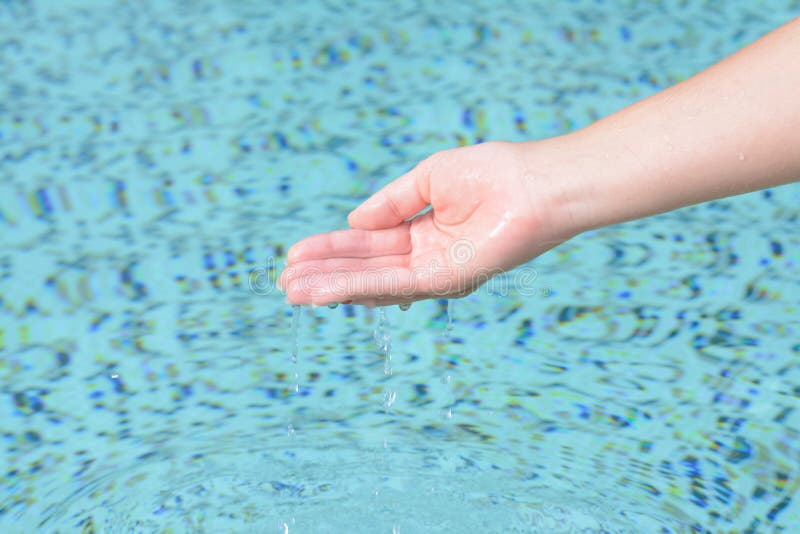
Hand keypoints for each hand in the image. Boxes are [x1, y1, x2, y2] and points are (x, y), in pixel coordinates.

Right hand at [278, 138, 584, 305]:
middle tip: (283, 283)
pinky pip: (395, 285)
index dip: (332, 249)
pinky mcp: (448, 281)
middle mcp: (426, 258)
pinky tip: (326, 288)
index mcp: (421, 233)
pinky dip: (359, 286)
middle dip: (324, 275)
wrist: (534, 182)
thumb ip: (390, 204)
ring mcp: (436, 274)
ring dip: (332, 287)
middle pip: (366, 270)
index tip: (295, 253)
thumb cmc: (492, 172)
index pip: (368, 245)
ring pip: (374, 284)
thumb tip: (352, 224)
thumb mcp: (428, 179)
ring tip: (292, 290)